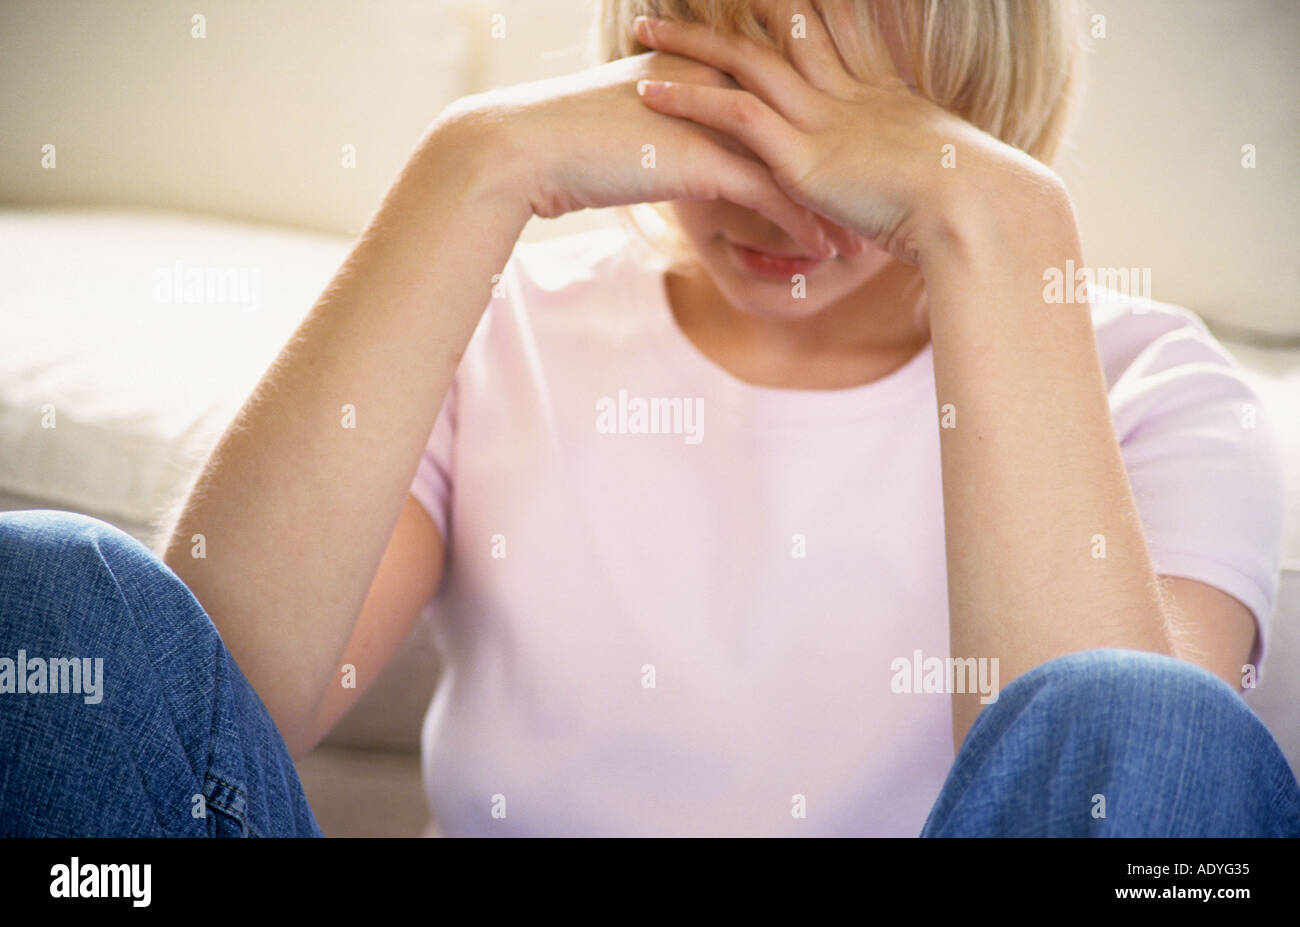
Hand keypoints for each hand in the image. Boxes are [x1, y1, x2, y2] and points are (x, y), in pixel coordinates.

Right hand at [434, 50, 849, 257]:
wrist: (526, 147)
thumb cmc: (568, 137)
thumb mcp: (631, 122)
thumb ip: (668, 124)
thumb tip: (679, 147)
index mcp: (705, 67)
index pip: (779, 94)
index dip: (817, 132)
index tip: (845, 164)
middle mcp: (720, 84)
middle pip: (803, 123)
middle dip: (842, 167)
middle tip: (872, 198)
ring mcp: (715, 118)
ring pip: (797, 162)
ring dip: (832, 203)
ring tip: (860, 237)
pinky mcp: (704, 157)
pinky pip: (771, 195)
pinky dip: (801, 225)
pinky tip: (823, 251)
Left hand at [629, 11, 1064, 264]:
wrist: (981, 215)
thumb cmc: (969, 211)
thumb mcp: (934, 182)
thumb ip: (902, 176)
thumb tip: (895, 195)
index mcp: (880, 93)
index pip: (827, 29)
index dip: (792, 5)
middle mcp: (849, 94)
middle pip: (780, 29)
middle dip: (735, 8)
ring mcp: (825, 120)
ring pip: (745, 62)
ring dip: (690, 44)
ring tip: (642, 28)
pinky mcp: (805, 156)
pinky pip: (735, 115)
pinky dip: (690, 100)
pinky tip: (649, 93)